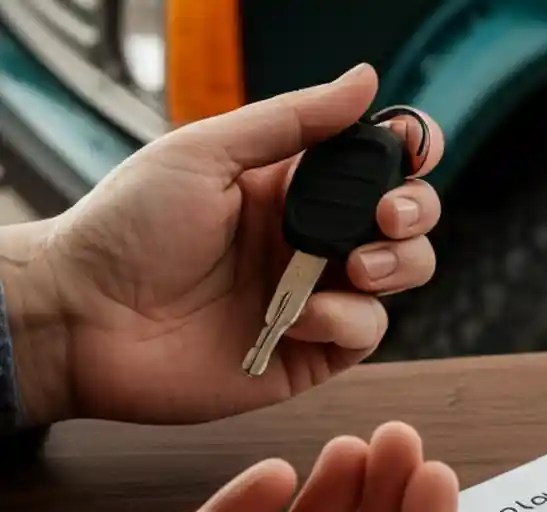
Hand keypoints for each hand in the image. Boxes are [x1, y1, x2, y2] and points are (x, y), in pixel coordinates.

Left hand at [1, 63, 443, 424]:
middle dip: (418, 210)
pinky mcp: (315, 351)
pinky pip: (367, 330)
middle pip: (409, 216)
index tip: (411, 149)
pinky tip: (300, 315)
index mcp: (294, 183)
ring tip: (356, 266)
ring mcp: (319, 294)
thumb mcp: (208, 152)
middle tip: (386, 215)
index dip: (411, 151)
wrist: (84, 318)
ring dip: (398, 263)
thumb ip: (293, 120)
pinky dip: (347, 319)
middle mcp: (315, 236)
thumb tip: (366, 80)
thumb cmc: (128, 228)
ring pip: (405, 272)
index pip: (378, 160)